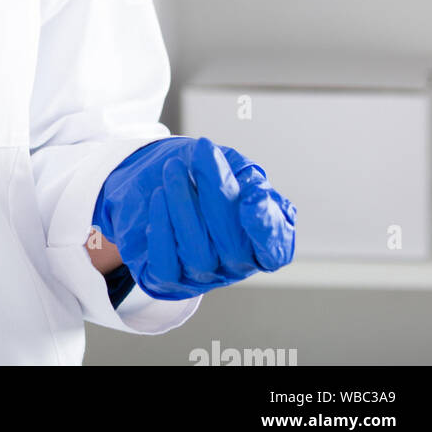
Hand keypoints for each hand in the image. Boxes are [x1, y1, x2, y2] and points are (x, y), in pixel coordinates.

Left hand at [92, 137, 295, 299]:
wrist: (156, 175)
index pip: (274, 250)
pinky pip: (165, 266)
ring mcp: (201, 275)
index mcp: (259, 240)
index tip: (252, 197)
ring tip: (173, 167)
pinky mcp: (166, 277)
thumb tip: (258, 195)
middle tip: (203, 154)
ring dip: (183, 206)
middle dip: (217, 198)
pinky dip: (161, 229)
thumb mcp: (231, 167)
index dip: (266, 230)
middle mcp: (234, 264)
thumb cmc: (203, 174)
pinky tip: (158, 196)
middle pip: (234, 249)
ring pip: (199, 255)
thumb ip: (249, 180)